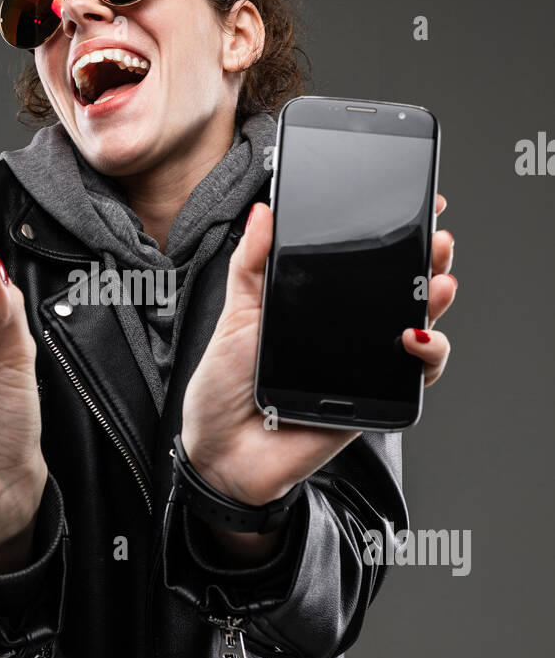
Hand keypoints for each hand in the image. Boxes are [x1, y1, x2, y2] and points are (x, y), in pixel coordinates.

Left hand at [181, 194, 457, 505]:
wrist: (220, 453)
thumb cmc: (225, 387)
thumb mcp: (235, 315)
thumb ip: (252, 263)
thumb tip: (264, 211)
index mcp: (316, 305)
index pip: (365, 263)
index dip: (395, 235)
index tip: (417, 205)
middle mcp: (347, 332)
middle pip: (401, 290)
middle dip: (427, 260)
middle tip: (435, 238)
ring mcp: (364, 365)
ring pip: (419, 328)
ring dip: (437, 303)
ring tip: (438, 283)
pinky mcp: (374, 399)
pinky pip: (415, 376)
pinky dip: (426, 355)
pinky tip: (413, 338)